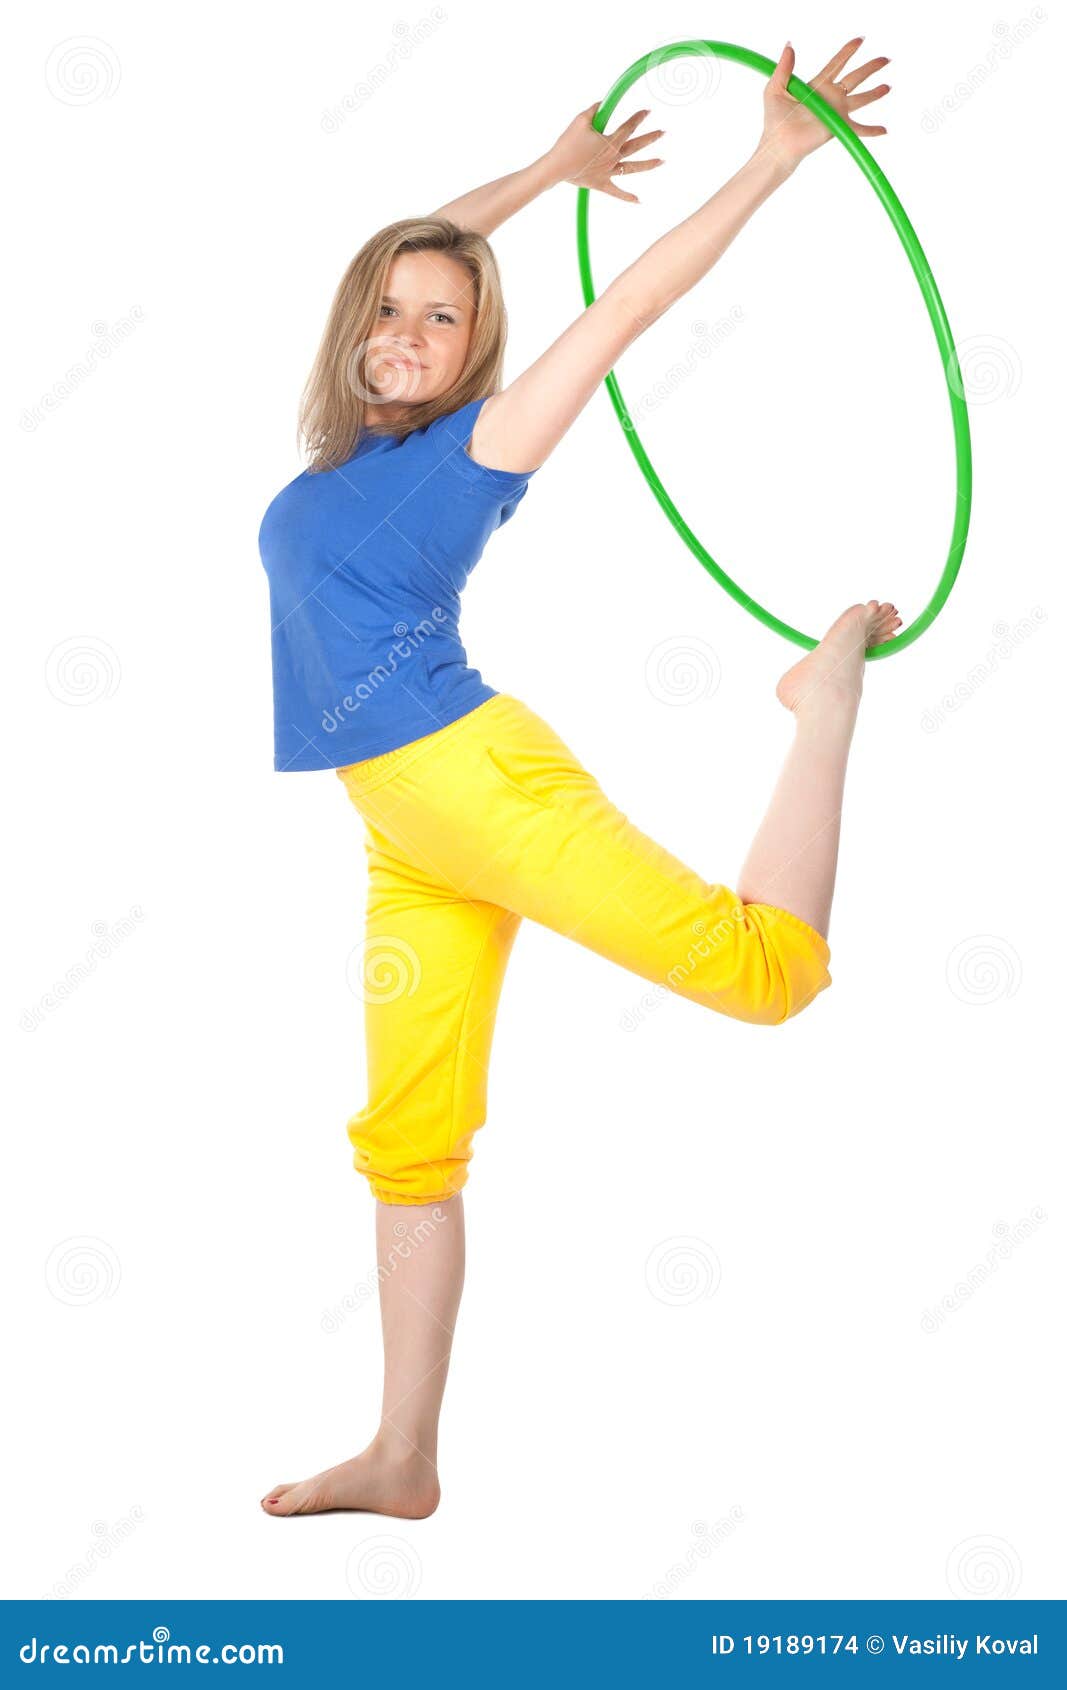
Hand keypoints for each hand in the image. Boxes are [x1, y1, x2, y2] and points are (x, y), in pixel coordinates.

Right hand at [547, 101, 664, 201]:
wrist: (557, 167)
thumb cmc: (568, 142)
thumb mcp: (580, 120)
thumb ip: (594, 110)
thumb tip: (603, 103)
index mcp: (611, 141)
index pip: (629, 127)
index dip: (639, 118)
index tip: (648, 112)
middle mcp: (614, 157)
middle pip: (636, 145)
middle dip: (651, 138)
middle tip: (663, 132)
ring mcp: (609, 171)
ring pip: (633, 168)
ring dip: (649, 164)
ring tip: (663, 161)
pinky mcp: (601, 184)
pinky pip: (617, 192)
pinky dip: (627, 197)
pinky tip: (639, 200)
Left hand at [759, 38, 889, 172]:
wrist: (778, 143)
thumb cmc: (774, 119)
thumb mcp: (775, 88)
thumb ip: (784, 67)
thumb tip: (789, 46)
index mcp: (817, 86)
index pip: (836, 64)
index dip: (848, 51)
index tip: (860, 40)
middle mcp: (830, 98)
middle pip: (855, 77)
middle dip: (871, 67)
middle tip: (886, 59)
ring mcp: (836, 112)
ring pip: (861, 98)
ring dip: (875, 93)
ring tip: (888, 87)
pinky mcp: (838, 127)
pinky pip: (859, 129)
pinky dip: (872, 130)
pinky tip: (884, 131)